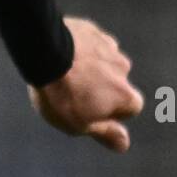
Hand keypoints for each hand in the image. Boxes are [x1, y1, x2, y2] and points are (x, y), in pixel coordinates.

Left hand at [28, 16, 143, 151]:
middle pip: (117, 84)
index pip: (131, 108)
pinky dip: (82, 52)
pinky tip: (62, 57)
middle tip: (73, 94)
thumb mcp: (79, 125)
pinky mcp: (93, 31)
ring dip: (91, 69)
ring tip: (64, 75)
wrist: (45, 53)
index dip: (112, 114)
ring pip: (105, 63)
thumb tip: (123, 145)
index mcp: (125, 95)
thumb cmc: (61, 95)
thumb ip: (104, 133)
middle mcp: (124, 69)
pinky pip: (92, 45)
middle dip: (101, 89)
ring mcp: (109, 48)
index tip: (90, 114)